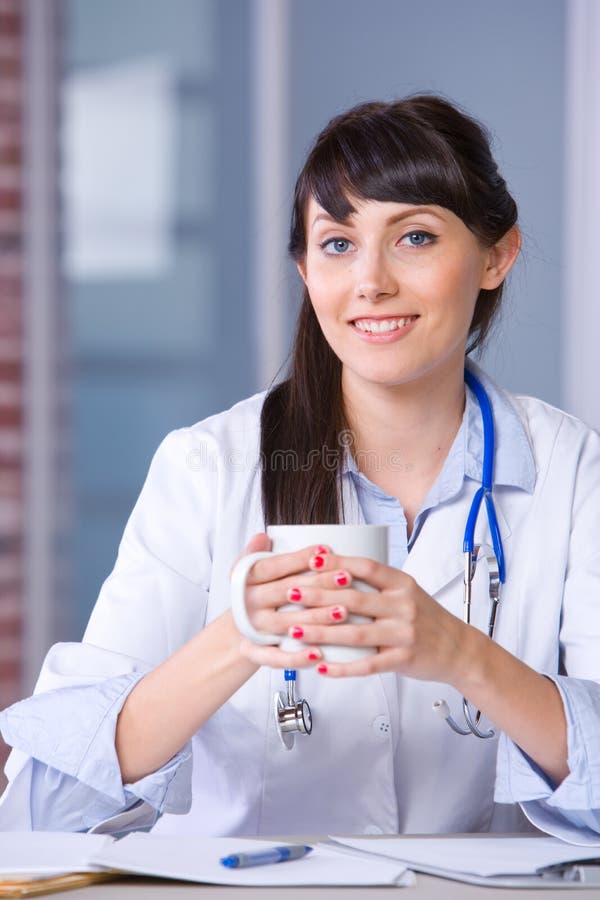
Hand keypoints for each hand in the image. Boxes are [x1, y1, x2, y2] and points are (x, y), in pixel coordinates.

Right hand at [232, 538, 359, 669]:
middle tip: (346, 577)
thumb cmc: (253, 598)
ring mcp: (252, 629)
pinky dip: (298, 658)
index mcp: (245, 579)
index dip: (299, 558)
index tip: (325, 551)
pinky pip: (276, 658)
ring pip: (287, 624)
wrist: (233, 635)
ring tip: (343, 611)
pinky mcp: (255, 653)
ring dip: (316, 618)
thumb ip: (258, 554)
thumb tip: (263, 535)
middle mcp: (248, 603)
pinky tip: (319, 654)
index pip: (273, 566)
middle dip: (318, 585)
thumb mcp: (249, 573)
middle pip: (285, 592)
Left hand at [265, 549, 470, 681]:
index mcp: (402, 584)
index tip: (309, 560)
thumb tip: (335, 570)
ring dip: (322, 633)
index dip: (337, 562)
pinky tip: (322, 667)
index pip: (366, 567)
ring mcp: (404, 634)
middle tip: (290, 593)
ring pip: (356, 632)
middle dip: (318, 596)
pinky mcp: (403, 660)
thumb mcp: (407, 592)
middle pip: (354, 598)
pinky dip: (343, 668)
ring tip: (295, 631)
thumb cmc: (426, 619)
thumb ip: (377, 584)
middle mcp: (404, 605)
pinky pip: (368, 665)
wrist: (458, 649)